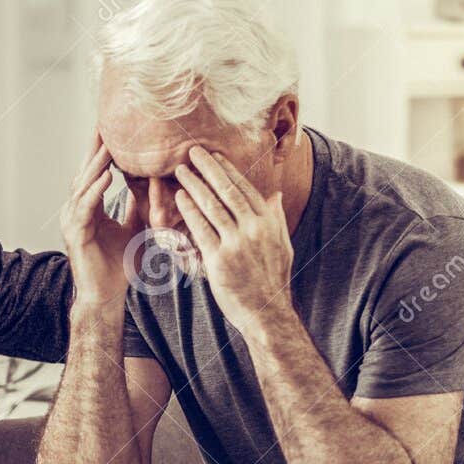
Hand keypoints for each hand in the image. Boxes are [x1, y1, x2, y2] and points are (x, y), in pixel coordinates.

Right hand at [60, 130, 143, 306]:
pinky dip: (95, 190)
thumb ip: (136, 207)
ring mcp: (72, 222)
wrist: (106, 296)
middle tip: (104, 125)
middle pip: (85, 173)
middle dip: (95, 150)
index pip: (94, 173)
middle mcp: (76, 211)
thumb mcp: (134, 229)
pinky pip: (85, 207)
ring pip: (83, 186)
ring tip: (108, 145)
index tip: (111, 129)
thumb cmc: (118, 267)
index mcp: (89, 208)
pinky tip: (105, 176)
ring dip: (96, 165)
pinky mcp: (75, 234)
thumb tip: (146, 186)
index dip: (101, 152)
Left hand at [173, 145, 294, 335]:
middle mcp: (254, 229)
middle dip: (209, 168)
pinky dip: (190, 211)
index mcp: (268, 222)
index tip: (214, 156)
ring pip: (212, 206)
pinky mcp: (220, 260)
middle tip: (193, 151)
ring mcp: (237, 244)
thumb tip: (274, 194)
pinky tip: (180, 198)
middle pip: (228, 190)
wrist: (266, 312)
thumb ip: (276, 218)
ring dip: (195, 185)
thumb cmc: (272, 280)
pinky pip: (201, 229)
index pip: (245, 188)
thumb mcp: (282, 245)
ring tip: (182, 171)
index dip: (228, 170)